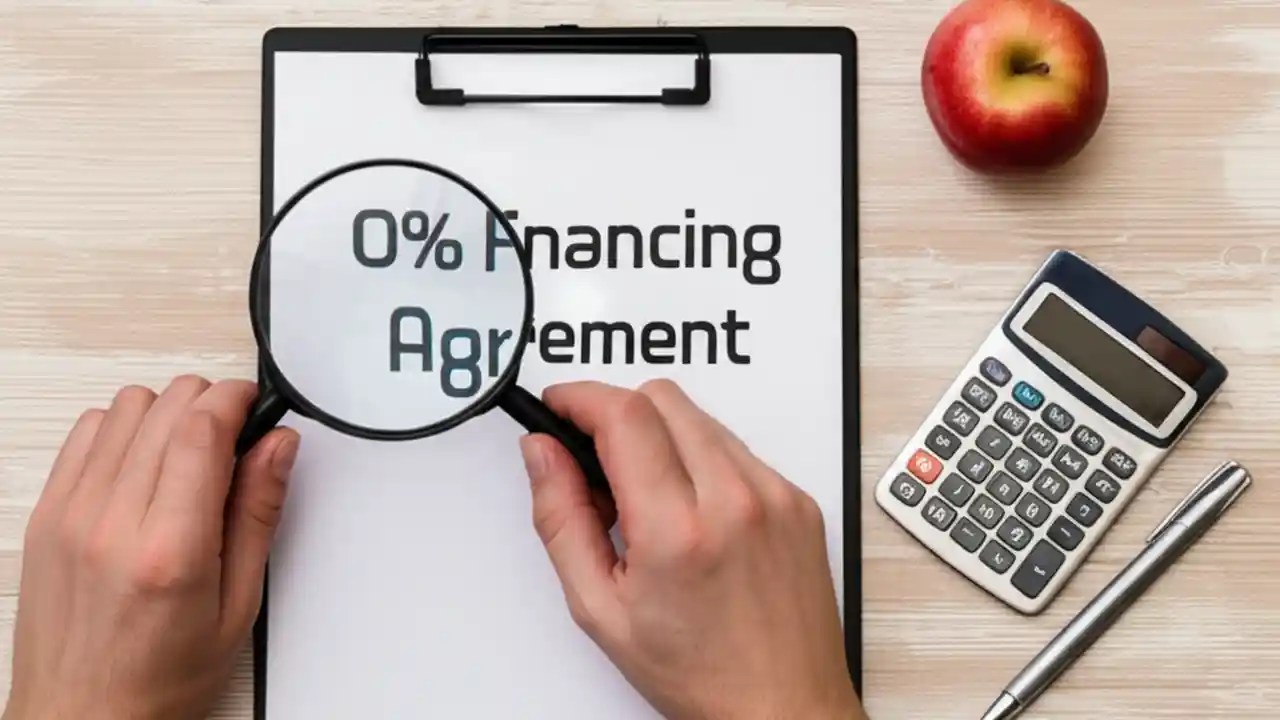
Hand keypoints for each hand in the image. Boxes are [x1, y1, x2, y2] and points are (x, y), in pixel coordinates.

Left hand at [5, 377, 298, 719]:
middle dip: (209, 404)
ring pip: (124, 407)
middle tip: (231, 439)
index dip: (236, 398)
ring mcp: (69, 515)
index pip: (200, 427)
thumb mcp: (238, 605)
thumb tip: (277, 446)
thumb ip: (257, 513)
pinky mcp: (45, 514)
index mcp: (170, 551)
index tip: (253, 407)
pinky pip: (85, 431)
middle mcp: (111, 524)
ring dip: (165, 415)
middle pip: (165, 406)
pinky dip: (123, 430)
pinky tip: (145, 464)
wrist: (82, 718)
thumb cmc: (160, 679)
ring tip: (188, 456)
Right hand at [519, 380, 865, 719]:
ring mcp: (776, 496)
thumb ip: (561, 519)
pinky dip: (705, 462)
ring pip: (701, 417)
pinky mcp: (799, 500)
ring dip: (662, 437)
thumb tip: (543, 454)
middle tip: (597, 462)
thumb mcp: (601, 609)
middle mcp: (736, 501)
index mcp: (679, 531)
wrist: (782, 708)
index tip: (559, 406)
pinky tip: (694, 512)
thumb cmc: (700, 674)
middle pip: (662, 399)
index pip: (624, 415)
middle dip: (617, 414)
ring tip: (649, 501)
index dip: (579, 398)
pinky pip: (739, 449)